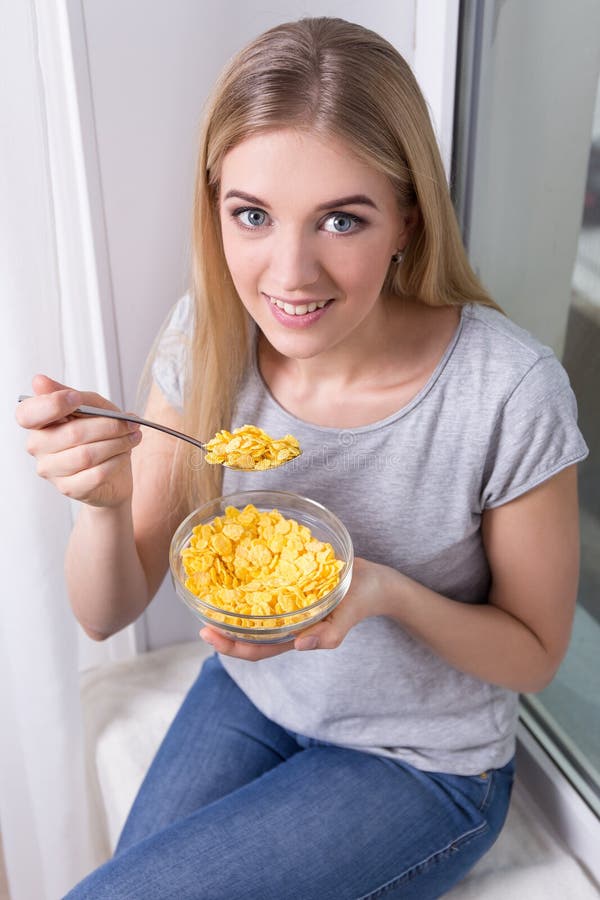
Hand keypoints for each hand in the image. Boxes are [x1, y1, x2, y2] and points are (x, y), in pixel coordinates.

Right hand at [16, 374, 142, 507]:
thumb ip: (72, 395)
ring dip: (118, 443)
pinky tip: (124, 455)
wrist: (114, 474)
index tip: (77, 398)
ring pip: (87, 455)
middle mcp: (38, 447)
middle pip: (72, 434)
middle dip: (109, 426)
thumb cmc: (100, 436)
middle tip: (131, 423)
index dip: (52, 405)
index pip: (28, 414)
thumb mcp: (93, 408)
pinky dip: (116, 462)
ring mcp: (51, 470)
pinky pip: (96, 474)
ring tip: (133, 437)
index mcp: (37, 423)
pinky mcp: (69, 488)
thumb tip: (39, 381)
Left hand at [199, 557, 391, 660]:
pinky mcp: (288, 585)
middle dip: (222, 630)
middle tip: (199, 617)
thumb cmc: (360, 599)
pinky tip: (231, 572)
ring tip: (208, 596)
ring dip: (230, 608)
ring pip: (252, 613)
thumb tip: (300, 646)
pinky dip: (246, 586)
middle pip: (247, 634)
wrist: (373, 580)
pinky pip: (263, 589)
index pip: (258, 649)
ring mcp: (286, 605)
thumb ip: (328, 634)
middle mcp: (286, 623)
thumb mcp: (347, 616)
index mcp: (296, 635)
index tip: (209, 634)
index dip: (231, 647)